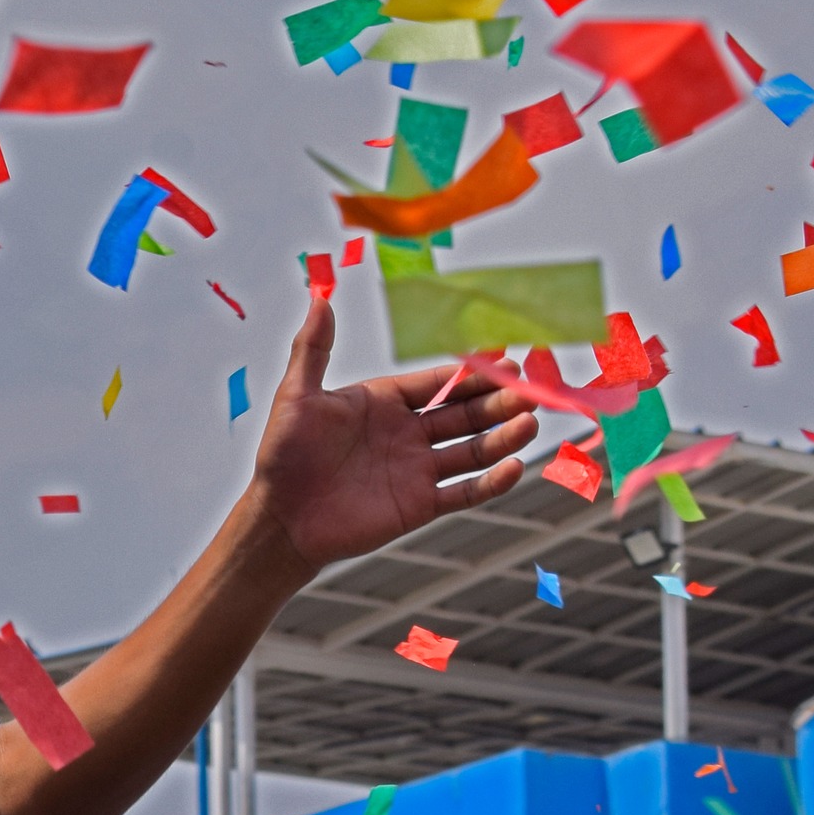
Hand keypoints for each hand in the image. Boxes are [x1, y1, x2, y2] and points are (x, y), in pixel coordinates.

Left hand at [242, 300, 536, 582]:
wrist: (281, 517)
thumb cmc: (284, 454)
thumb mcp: (297, 394)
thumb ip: (312, 347)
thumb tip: (317, 297)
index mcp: (384, 402)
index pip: (439, 382)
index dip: (473, 372)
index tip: (506, 357)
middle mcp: (407, 433)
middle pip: (465, 413)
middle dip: (499, 401)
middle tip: (533, 389)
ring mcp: (416, 469)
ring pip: (472, 449)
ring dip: (503, 436)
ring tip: (531, 422)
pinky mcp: (420, 505)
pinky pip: (464, 491)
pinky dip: (491, 482)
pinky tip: (514, 467)